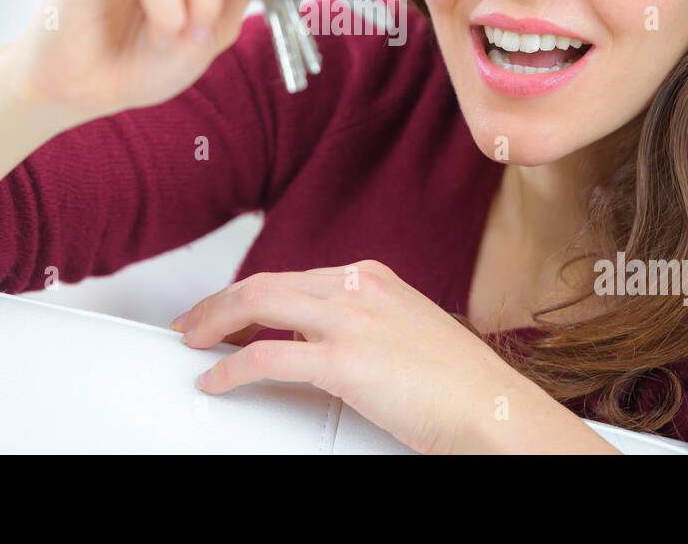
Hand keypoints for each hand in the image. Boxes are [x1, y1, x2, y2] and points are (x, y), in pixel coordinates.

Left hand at [171, 260, 612, 453]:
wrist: (494, 411)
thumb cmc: (460, 386)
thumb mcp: (407, 334)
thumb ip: (362, 327)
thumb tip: (315, 341)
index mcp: (372, 278)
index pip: (292, 277)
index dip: (249, 296)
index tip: (229, 312)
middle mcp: (358, 288)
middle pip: (264, 282)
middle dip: (219, 302)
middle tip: (193, 324)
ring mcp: (351, 320)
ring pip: (257, 303)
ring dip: (214, 323)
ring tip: (194, 343)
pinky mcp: (344, 360)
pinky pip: (267, 356)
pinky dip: (231, 368)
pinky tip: (217, 381)